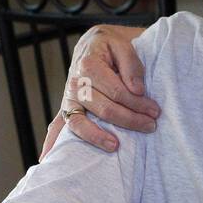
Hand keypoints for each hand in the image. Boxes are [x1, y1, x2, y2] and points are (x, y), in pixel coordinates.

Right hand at [41, 24, 157, 158]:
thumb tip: (137, 90)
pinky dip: (51, 142)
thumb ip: (131, 66)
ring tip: (115, 146)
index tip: (155, 111)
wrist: (94, 43)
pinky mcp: (67, 107)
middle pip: (104, 109)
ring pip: (79, 123)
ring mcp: (68, 97)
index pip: (117, 92)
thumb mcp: (123, 45)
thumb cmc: (111, 46)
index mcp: (89, 65)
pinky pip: (57, 126)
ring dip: (97, 137)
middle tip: (151, 126)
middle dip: (129, 120)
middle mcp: (75, 83)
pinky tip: (48, 159)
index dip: (138, 103)